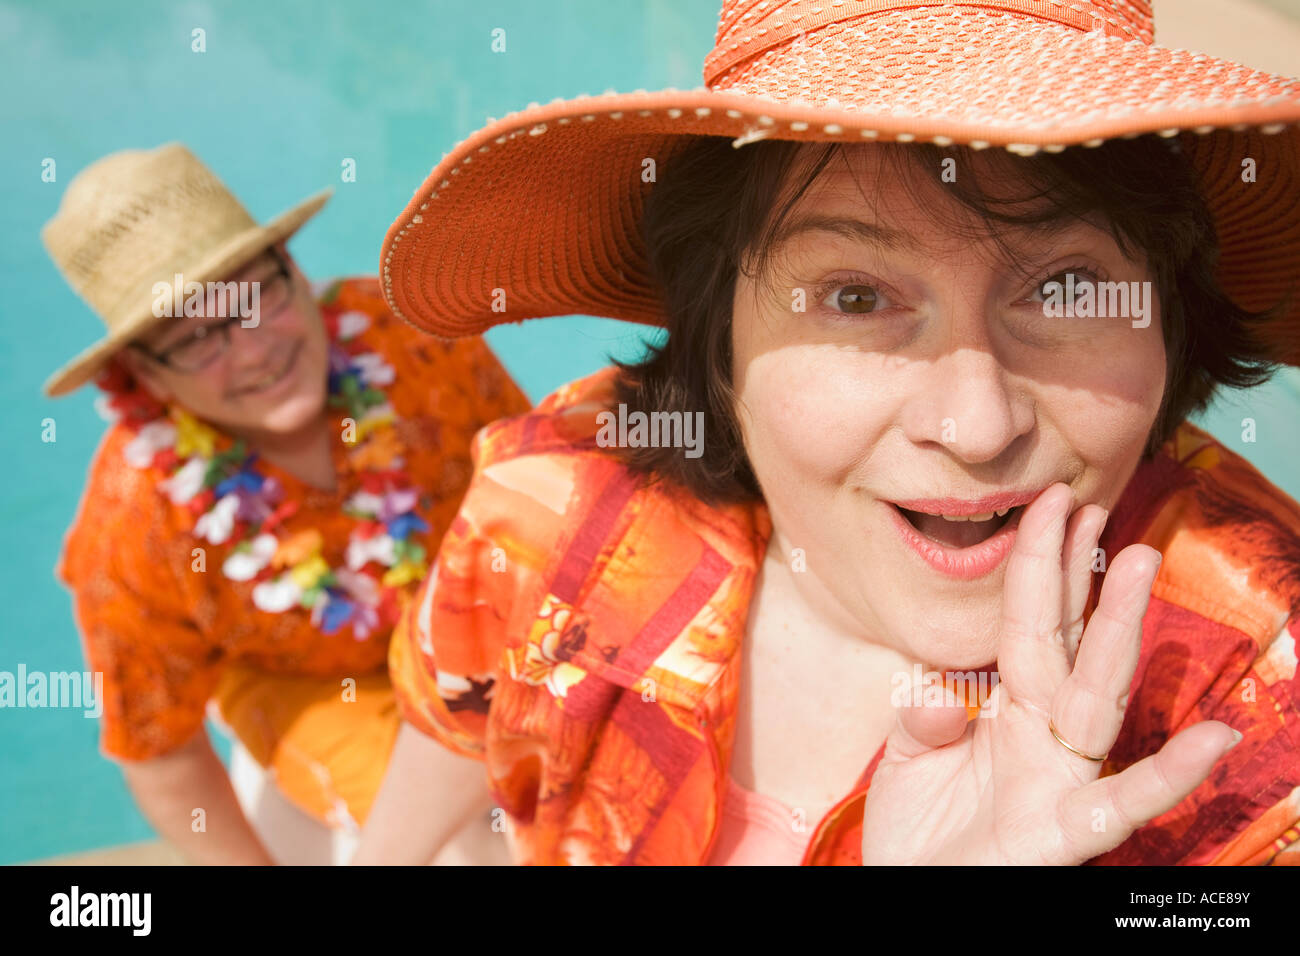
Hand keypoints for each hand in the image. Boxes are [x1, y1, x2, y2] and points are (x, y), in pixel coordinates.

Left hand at [860, 482, 1238, 864]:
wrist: (912, 898)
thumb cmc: (921, 832)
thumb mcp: (908, 759)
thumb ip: (921, 715)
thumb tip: (936, 693)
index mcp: (1009, 711)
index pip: (1028, 625)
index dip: (1038, 568)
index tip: (1051, 505)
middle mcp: (1044, 736)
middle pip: (1069, 644)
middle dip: (1083, 577)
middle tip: (1097, 506)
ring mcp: (1059, 780)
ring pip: (1095, 696)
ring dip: (1118, 631)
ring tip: (1140, 562)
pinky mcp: (1062, 831)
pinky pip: (1119, 804)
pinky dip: (1166, 776)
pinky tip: (1214, 739)